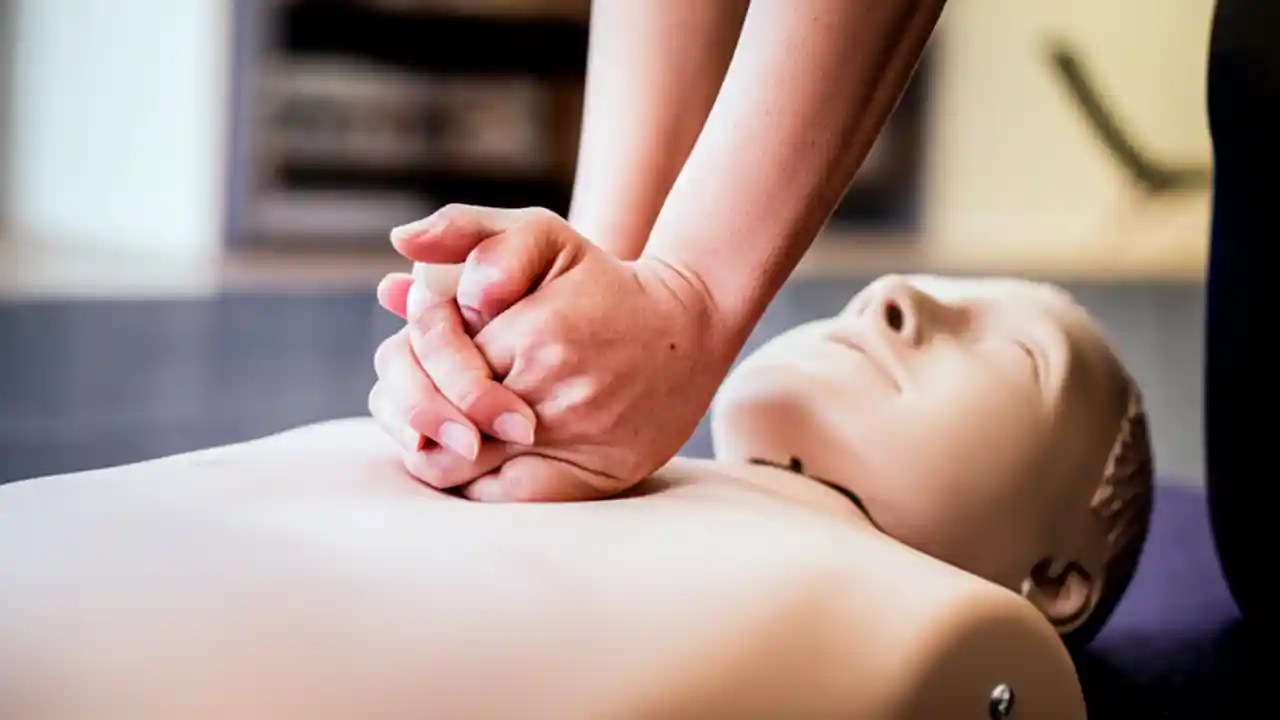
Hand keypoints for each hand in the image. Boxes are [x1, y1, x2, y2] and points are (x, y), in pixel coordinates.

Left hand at [379, 204, 735, 500]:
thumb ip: (465, 231)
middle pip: (437, 421)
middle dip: (415, 409)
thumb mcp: (542, 235)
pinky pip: (502, 499)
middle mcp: (554, 394)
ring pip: (458, 468)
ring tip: (444, 428)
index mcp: (536, 334)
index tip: (423, 352)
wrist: (687, 330)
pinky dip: (475, 481)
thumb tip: (395, 264)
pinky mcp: (591, 479)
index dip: (413, 360)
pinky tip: (480, 455)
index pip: (431, 359)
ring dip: (436, 450)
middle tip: (421, 402)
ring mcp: (574, 443)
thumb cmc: (601, 282)